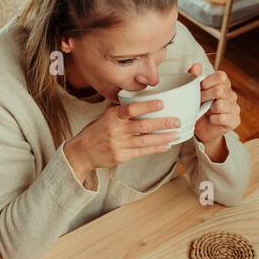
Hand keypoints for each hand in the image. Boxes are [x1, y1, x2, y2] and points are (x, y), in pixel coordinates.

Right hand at [65, 98, 180, 176]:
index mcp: (112, 117)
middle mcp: (116, 131)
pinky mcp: (121, 157)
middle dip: (162, 123)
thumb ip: (121, 112)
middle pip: (142, 126)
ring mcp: (119, 145)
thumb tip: (141, 101)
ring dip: (163, 137)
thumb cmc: (95, 132)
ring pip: (145, 141)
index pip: (130, 109)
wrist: (82, 153)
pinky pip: (142, 152)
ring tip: (176, 134)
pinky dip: (156, 148)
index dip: (147, 106)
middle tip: (176, 121)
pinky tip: (166, 145)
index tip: (161, 103)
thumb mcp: (105, 117)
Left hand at [187, 62, 239, 146]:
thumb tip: (196, 66)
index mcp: (224, 84)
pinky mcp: (234, 120)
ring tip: (206, 111)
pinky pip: (222, 118)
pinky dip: (213, 120)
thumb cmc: (199, 108)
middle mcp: (231, 95)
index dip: (208, 82)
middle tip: (200, 102)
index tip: (200, 89)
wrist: (201, 129)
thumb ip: (194, 77)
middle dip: (205, 96)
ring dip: (209, 109)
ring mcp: (235, 108)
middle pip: (220, 90)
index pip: (221, 76)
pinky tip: (212, 120)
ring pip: (221, 105)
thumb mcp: (194, 92)